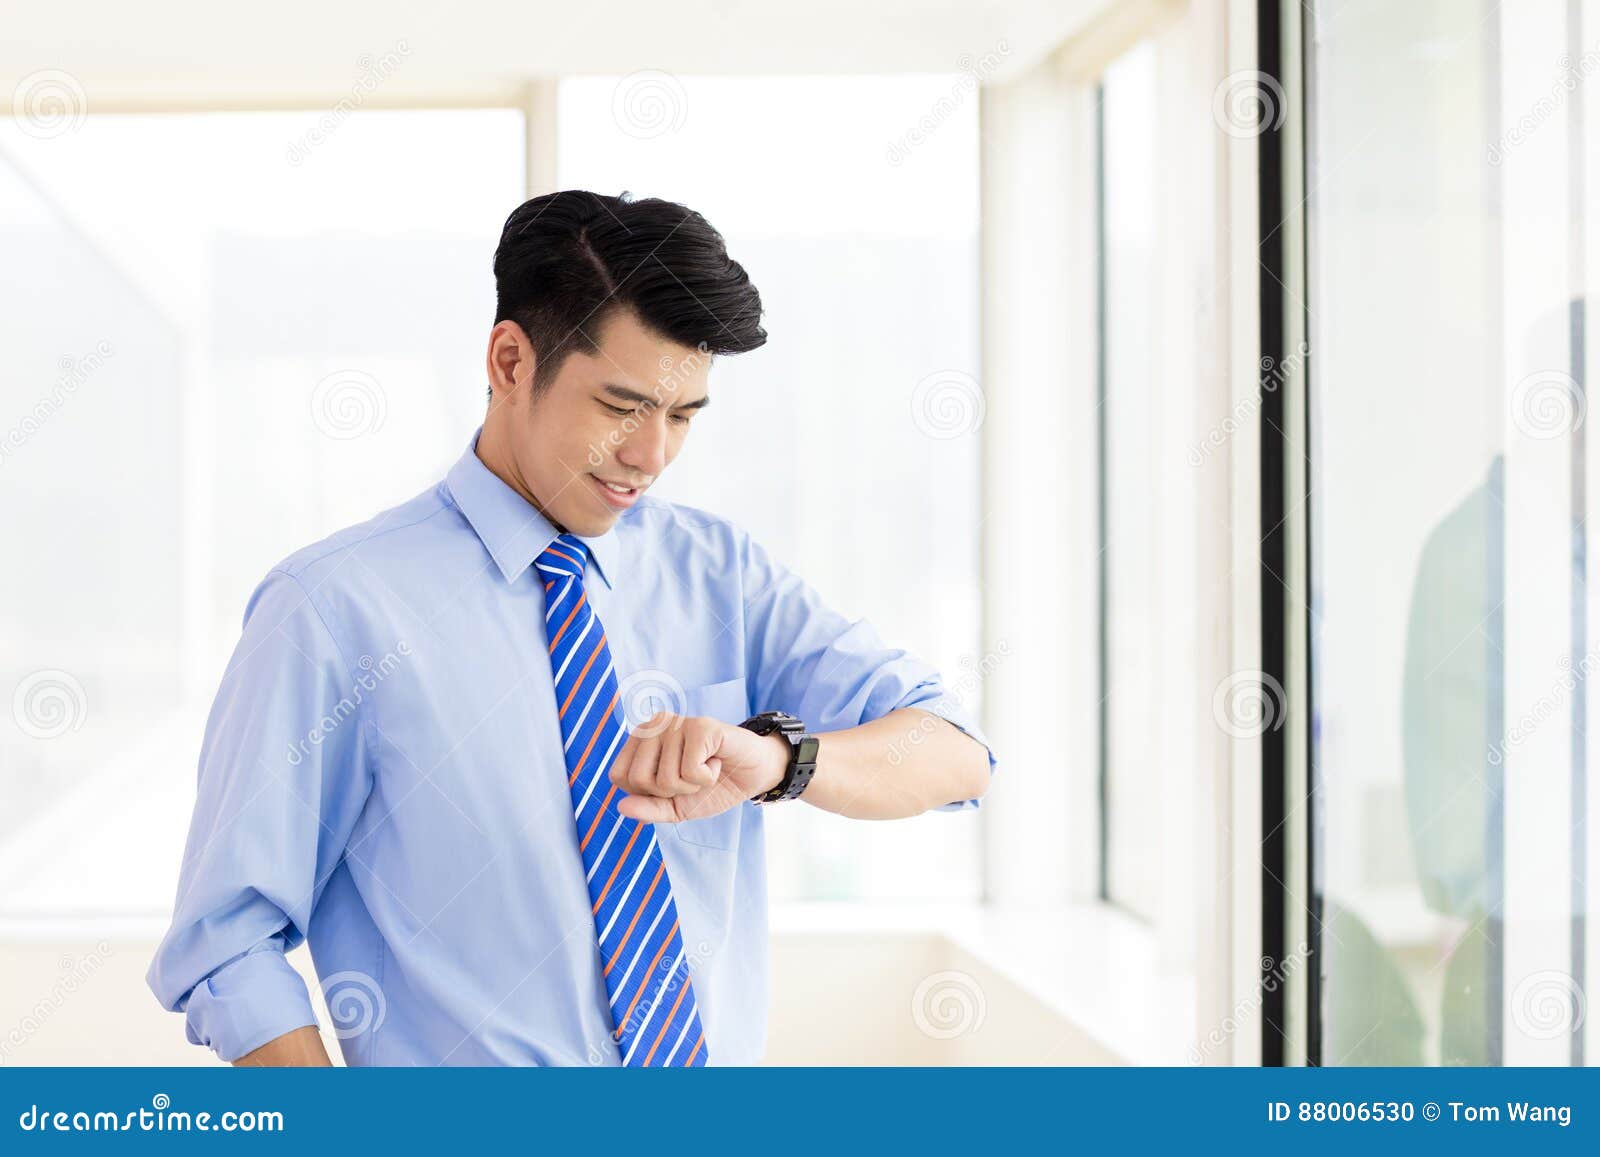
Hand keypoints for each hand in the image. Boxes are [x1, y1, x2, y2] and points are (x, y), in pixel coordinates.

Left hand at [608, 713, 788, 823]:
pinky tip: (716, 762)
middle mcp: (654, 725)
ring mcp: (677, 723)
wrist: (751, 776)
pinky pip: (690, 771)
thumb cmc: (710, 787)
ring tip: (705, 768)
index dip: (645, 792)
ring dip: (692, 785)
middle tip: (690, 776)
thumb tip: (622, 806)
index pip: (618, 776)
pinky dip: (707, 778)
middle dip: (669, 791)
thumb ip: (648, 809)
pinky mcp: (701, 726)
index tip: (671, 783)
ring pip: (665, 779)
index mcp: (640, 739)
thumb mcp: (675, 807)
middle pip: (638, 778)